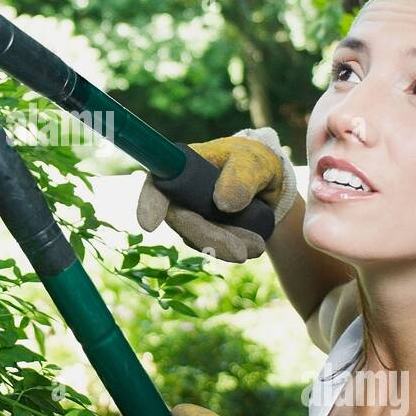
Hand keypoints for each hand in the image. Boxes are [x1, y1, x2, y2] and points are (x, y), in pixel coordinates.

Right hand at [136, 127, 296, 261]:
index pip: (158, 184)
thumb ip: (242, 178)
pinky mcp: (198, 230)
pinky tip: (253, 245)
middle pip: (181, 220)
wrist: (266, 183)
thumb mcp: (253, 163)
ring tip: (257, 246)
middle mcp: (177, 191)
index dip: (149, 203)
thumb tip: (223, 204)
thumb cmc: (254, 162)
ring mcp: (186, 213)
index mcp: (181, 165)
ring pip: (196, 237)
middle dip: (209, 238)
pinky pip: (208, 245)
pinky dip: (229, 250)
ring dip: (225, 247)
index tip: (149, 225)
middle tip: (242, 252)